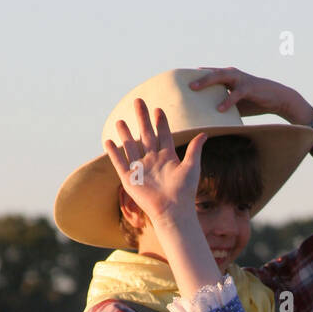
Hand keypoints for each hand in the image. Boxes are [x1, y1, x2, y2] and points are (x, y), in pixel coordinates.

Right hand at [104, 97, 206, 227]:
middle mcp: (153, 161)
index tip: (158, 109)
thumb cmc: (185, 191)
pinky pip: (120, 163)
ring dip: (125, 134)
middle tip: (138, 101)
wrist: (173, 210)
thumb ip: (195, 149)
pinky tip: (108, 141)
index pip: (163, 135)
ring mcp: (141, 170)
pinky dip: (113, 153)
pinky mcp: (130, 179)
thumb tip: (204, 134)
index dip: (160, 123)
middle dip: (142, 119)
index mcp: (167, 158)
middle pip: (146, 135)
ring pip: (131, 147)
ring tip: (120, 120)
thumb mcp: (192, 166)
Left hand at [188, 67, 312, 126]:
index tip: (177, 82)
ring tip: (194, 89)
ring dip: (206, 81)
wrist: (276, 98)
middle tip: (180, 83)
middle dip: (194, 76)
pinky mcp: (249, 87)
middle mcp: (231, 74)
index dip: (192, 76)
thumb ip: (221, 106)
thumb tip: (205, 119)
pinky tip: (220, 108)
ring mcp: (240, 79)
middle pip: (209, 73)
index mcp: (226, 77)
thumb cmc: (253, 102)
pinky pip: (236, 94)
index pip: (207, 74)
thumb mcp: (234, 104)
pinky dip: (228, 101)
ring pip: (220, 77)